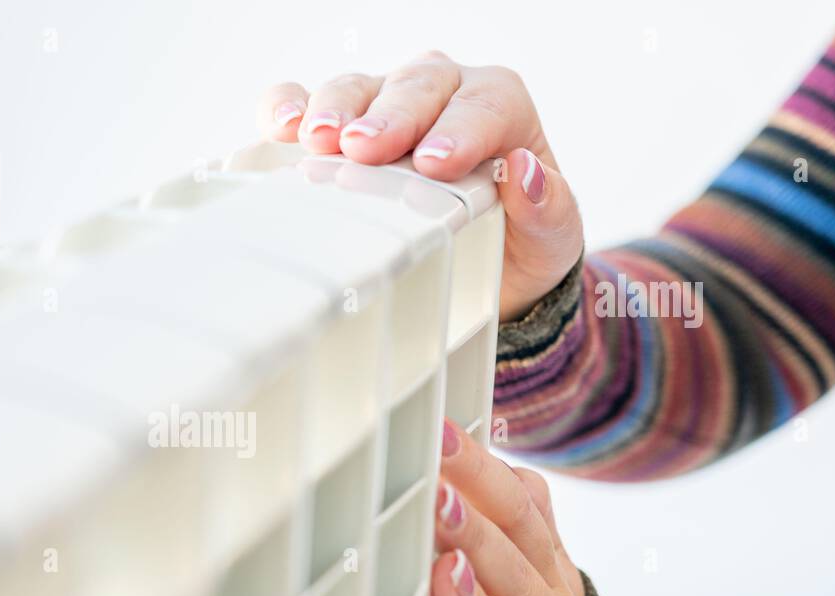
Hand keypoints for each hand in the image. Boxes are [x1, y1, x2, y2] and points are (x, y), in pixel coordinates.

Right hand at [258, 53, 583, 319]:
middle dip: (390, 117)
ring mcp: (383, 106)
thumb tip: (525, 172)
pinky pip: (304, 101)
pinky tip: (283, 128)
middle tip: (366, 150)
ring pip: (358, 88)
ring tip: (318, 141)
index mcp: (497, 107)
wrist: (484, 268)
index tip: (434, 164)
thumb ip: (546, 205)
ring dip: (335, 110)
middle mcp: (440, 94)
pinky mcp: (337, 129)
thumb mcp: (552, 235)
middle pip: (415, 87)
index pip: (481, 104)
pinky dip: (287, 107)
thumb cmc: (518, 243)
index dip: (458, 128)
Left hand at [427, 420, 589, 595]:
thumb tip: (515, 464)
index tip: (441, 437)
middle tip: (437, 499)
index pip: (524, 523)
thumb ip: (529, 532)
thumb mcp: (545, 593)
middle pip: (517, 583)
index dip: (484, 479)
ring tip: (445, 576)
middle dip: (478, 538)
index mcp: (553, 590)